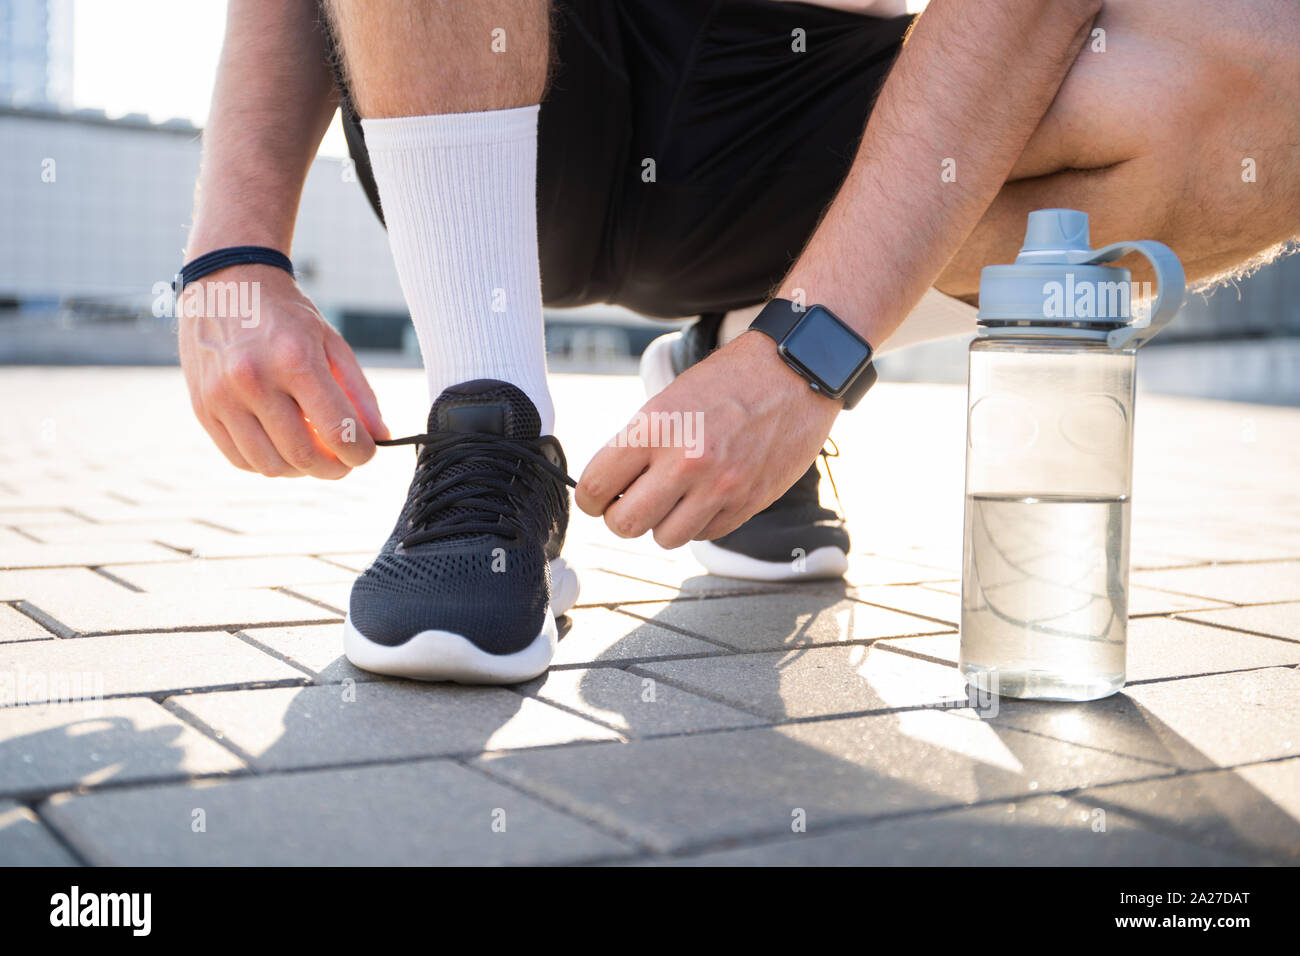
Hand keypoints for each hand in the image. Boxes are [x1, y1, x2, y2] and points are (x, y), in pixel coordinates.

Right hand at [178, 264, 388, 478]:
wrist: (225, 284)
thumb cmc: (286, 315)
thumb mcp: (331, 342)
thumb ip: (359, 392)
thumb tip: (380, 437)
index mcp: (294, 360)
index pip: (338, 431)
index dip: (360, 454)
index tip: (367, 452)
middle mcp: (253, 380)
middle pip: (304, 456)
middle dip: (334, 469)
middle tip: (344, 460)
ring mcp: (222, 397)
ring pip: (271, 466)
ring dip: (301, 470)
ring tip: (313, 450)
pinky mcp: (202, 409)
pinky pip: (241, 459)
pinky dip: (269, 463)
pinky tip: (282, 444)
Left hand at [576, 330, 839, 547]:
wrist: (794, 372)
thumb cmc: (729, 381)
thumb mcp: (669, 400)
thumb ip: (640, 444)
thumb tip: (611, 489)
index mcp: (655, 427)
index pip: (596, 486)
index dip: (589, 499)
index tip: (596, 498)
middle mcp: (685, 461)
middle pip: (624, 524)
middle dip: (621, 518)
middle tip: (631, 504)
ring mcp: (719, 486)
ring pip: (665, 538)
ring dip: (663, 523)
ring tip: (673, 498)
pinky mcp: (747, 503)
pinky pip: (704, 534)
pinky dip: (699, 522)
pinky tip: (706, 496)